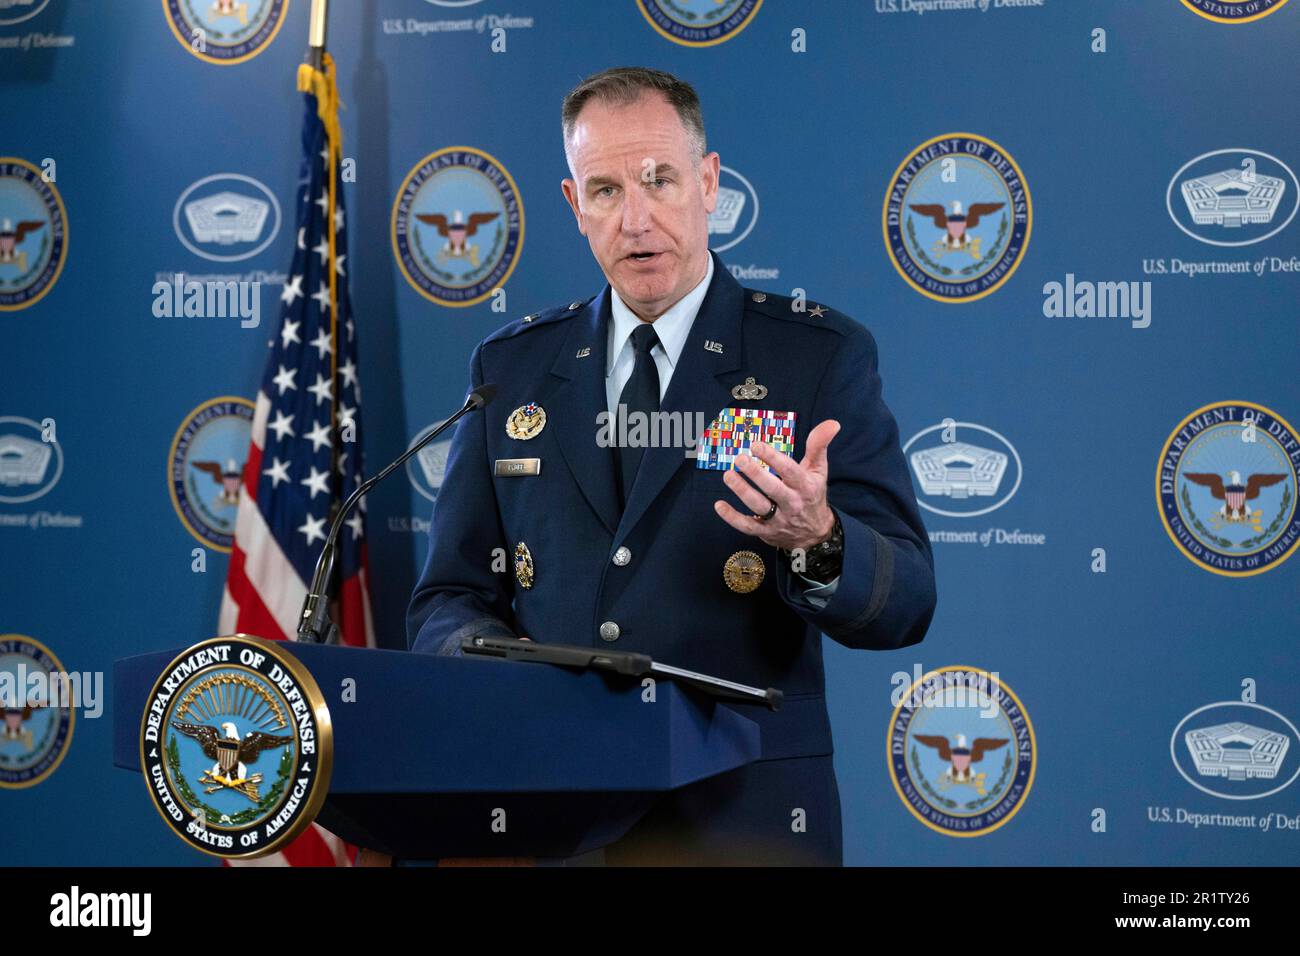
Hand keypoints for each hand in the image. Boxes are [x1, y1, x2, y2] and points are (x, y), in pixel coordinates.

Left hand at [714, 419, 839, 550]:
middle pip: (773, 489)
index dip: (772, 458)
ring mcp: (778, 519)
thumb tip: (832, 423)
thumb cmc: (813, 494)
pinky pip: (747, 526)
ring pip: (758, 506)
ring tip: (728, 475)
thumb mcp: (819, 470)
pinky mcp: (766, 532)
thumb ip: (819, 445)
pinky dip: (732, 518)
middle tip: (740, 459)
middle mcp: (792, 503)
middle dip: (755, 474)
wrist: (815, 534)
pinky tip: (719, 505)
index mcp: (805, 486)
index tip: (756, 445)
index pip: (789, 471)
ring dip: (742, 491)